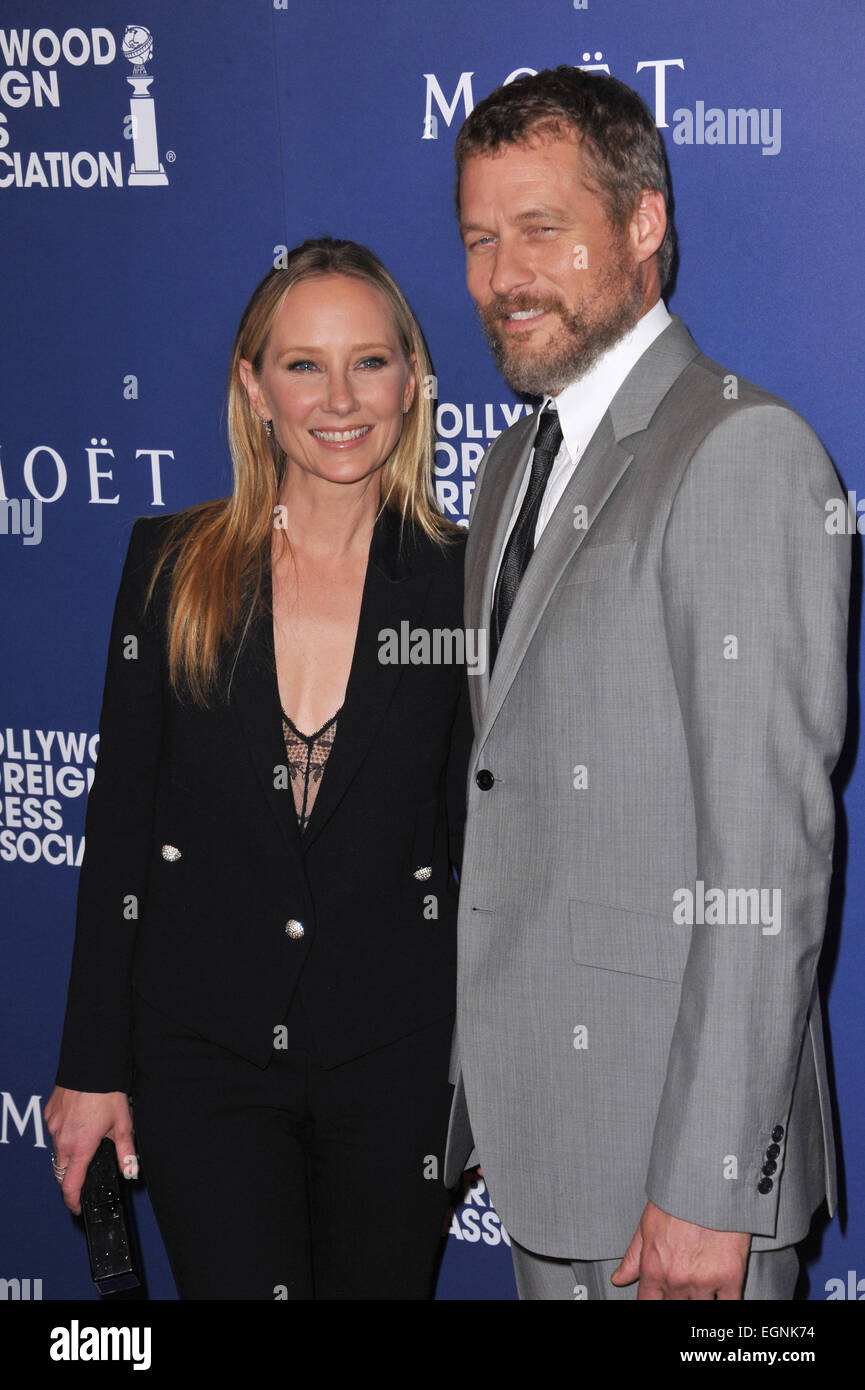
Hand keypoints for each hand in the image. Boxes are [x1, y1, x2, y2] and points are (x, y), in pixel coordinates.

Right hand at [43, 1087, 136, 1215]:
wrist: (91, 1064)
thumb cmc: (108, 1093)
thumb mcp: (123, 1123)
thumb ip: (126, 1151)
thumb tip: (131, 1172)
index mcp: (81, 1147)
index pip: (70, 1186)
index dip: (73, 1202)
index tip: (77, 1208)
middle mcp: (62, 1140)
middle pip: (62, 1171)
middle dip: (72, 1176)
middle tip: (87, 1170)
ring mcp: (52, 1127)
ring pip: (58, 1150)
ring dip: (69, 1151)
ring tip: (88, 1137)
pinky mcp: (48, 1114)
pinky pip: (54, 1131)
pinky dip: (64, 1132)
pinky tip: (79, 1121)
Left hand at [610, 1200, 750, 1299]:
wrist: (707, 1181)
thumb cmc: (677, 1198)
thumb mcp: (646, 1224)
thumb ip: (633, 1257)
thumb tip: (618, 1278)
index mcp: (654, 1268)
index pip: (648, 1304)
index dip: (653, 1303)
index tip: (659, 1299)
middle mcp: (677, 1279)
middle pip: (675, 1307)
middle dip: (677, 1298)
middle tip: (683, 1283)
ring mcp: (704, 1281)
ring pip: (701, 1309)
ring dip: (700, 1299)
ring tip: (701, 1283)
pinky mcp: (730, 1277)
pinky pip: (729, 1305)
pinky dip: (726, 1302)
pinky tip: (722, 1295)